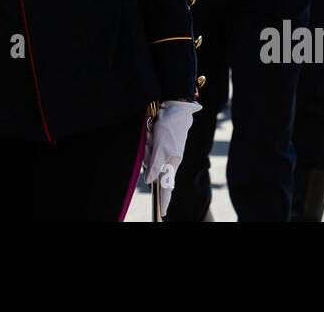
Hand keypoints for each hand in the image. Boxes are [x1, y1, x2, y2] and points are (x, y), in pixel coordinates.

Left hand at [143, 100, 201, 218]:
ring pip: (149, 157)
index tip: (162, 213)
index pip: (167, 187)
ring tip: (152, 133)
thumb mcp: (159, 146)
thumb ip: (155, 164)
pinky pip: (150, 148)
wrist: (175, 110)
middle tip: (151, 140)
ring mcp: (165, 152)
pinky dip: (148, 140)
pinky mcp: (161, 145)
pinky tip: (151, 132)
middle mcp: (169, 160)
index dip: (164, 200)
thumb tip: (150, 182)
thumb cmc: (168, 127)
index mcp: (172, 163)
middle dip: (148, 155)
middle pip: (152, 168)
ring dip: (148, 145)